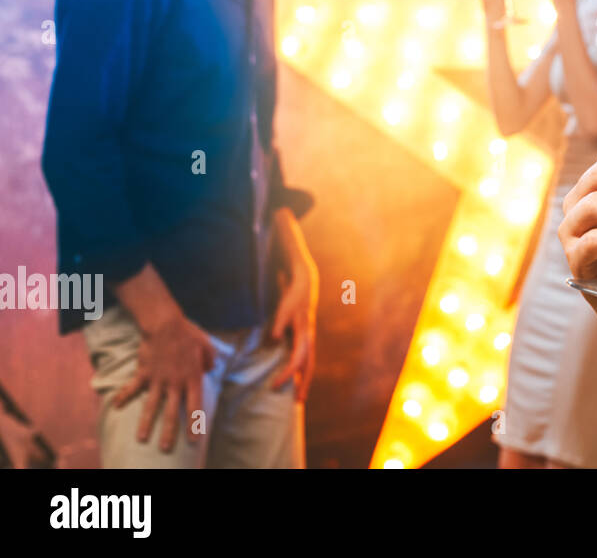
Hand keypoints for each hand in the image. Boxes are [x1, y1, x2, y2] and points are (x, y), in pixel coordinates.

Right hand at [111, 313, 215, 451]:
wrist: (165, 324)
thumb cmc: (188, 334)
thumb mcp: (207, 346)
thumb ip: (210, 361)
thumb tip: (209, 370)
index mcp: (192, 378)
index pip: (194, 407)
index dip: (194, 425)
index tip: (193, 441)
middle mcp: (175, 383)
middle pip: (172, 413)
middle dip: (169, 432)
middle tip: (166, 449)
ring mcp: (158, 380)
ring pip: (151, 406)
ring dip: (146, 423)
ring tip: (142, 439)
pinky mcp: (144, 373)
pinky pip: (132, 388)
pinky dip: (123, 397)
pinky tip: (116, 407)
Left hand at [269, 222, 318, 402]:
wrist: (305, 273)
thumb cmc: (289, 263)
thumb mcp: (283, 248)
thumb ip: (281, 235)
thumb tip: (278, 213)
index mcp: (296, 299)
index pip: (290, 312)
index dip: (282, 322)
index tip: (272, 336)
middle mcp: (304, 319)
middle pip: (303, 345)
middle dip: (293, 366)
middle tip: (278, 384)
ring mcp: (305, 331)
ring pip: (307, 359)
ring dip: (299, 380)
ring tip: (292, 402)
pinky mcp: (300, 339)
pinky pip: (302, 362)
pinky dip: (299, 379)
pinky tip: (294, 397)